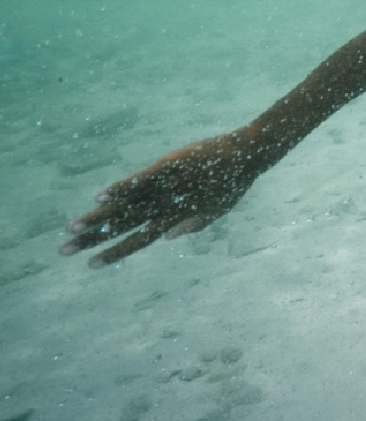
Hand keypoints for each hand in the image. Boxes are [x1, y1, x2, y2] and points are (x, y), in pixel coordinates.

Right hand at [62, 130, 269, 266]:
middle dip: (93, 240)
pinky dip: (121, 189)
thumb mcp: (218, 209)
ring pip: (126, 206)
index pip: (139, 241)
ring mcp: (166, 187)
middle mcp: (166, 206)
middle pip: (123, 227)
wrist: (247, 155)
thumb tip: (166, 238)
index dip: (114, 253)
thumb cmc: (232, 183)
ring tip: (72, 227)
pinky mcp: (168, 167)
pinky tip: (100, 197)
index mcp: (176, 218)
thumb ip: (192, 224)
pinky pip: (140, 180)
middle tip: (63, 251)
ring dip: (98, 217)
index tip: (90, 265)